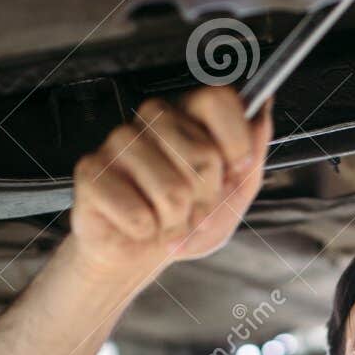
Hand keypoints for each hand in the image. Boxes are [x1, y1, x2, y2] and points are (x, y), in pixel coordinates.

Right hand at [66, 85, 271, 280]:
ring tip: (167, 224)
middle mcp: (152, 121)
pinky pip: (137, 214)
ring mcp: (119, 143)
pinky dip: (145, 233)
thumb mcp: (235, 193)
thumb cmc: (185, 221)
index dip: (235, 143)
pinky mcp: (92, 172)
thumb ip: (253, 151)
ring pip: (172, 190)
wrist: (140, 255)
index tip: (236, 171)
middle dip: (207, 198)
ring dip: (176, 223)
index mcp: (187, 117)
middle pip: (202, 153)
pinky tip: (138, 227)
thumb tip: (262, 108)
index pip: (217, 99)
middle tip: (194, 211)